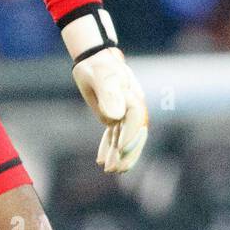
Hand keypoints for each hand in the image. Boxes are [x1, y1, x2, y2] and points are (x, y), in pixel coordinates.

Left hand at [72, 47, 147, 173]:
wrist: (94, 60)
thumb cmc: (98, 66)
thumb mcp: (102, 77)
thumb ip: (109, 94)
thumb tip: (116, 116)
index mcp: (133, 98)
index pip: (135, 121)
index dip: (130, 136)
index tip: (120, 150)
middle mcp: (132, 108)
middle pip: (134, 135)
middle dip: (127, 153)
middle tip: (116, 169)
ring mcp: (124, 114)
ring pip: (123, 138)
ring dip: (117, 155)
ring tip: (108, 169)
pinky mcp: (114, 117)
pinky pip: (114, 135)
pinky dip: (108, 147)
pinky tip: (100, 160)